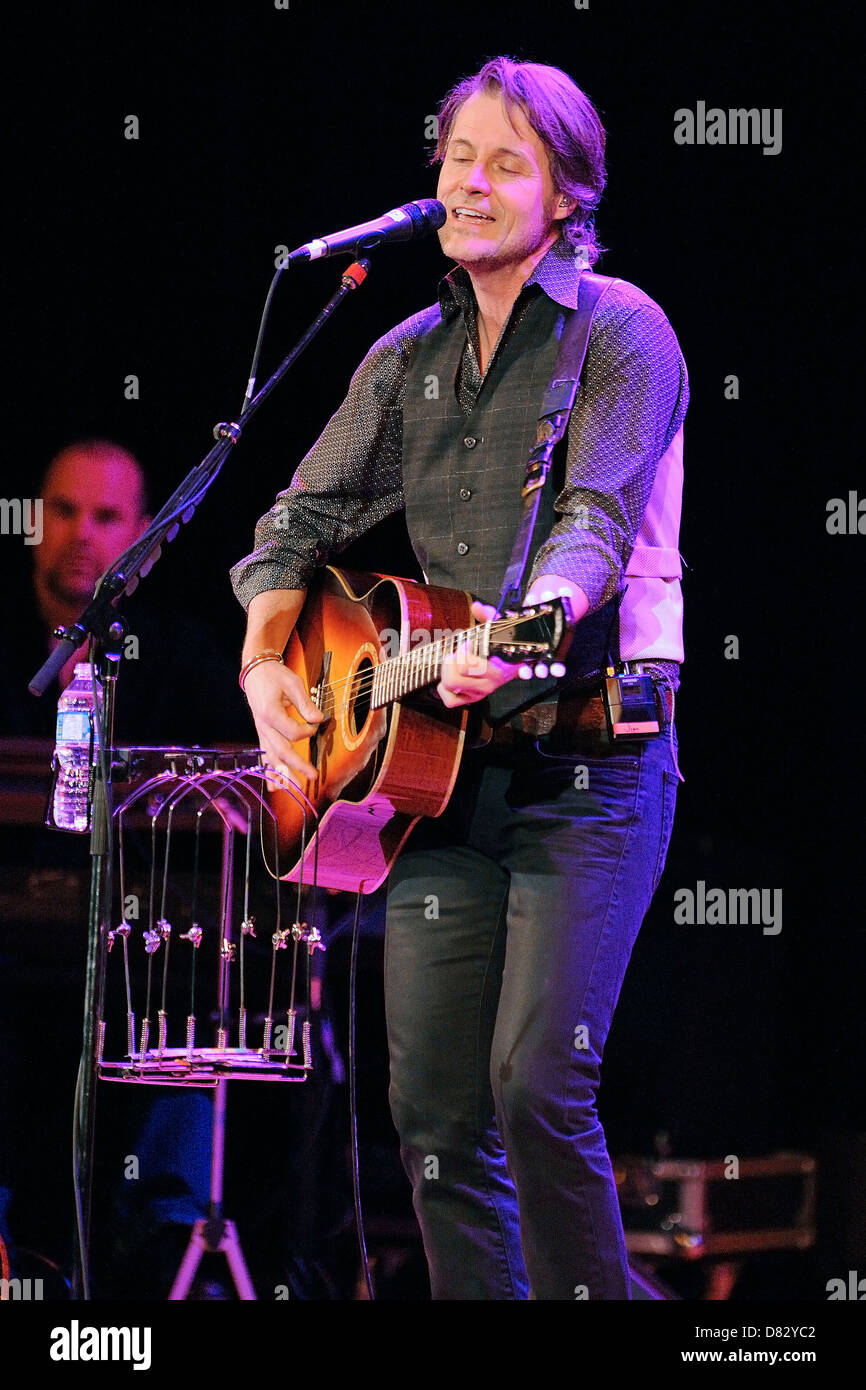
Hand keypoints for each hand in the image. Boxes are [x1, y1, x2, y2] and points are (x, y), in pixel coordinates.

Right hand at [242, 659, 323, 785]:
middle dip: (297, 765)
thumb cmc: (275, 676)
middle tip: (313, 775)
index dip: (308, 731)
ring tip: (294, 787)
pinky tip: (274, 787)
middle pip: (281, 750)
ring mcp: (261, 731)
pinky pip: (265, 755)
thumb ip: (306, 703)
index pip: (292, 732)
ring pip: (272, 756)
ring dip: (283, 773)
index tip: (316, 724)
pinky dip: (270, 771)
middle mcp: (263, 726)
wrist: (255, 672)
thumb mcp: (293, 683)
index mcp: (270, 713)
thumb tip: (319, 719)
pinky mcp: (262, 733)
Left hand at [435, 600, 517, 708]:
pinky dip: (444, 689)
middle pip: (455, 678)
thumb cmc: (499, 648)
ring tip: (453, 662)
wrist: (509, 668)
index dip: (464, 652)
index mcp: (498, 669)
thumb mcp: (497, 630)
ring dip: (446, 671)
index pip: (472, 666)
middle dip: (451, 661)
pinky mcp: (469, 701)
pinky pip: (449, 701)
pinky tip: (450, 677)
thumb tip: (477, 606)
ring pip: (451, 686)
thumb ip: (488, 616)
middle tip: (456, 653)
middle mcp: (489, 685)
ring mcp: (478, 694)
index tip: (468, 643)